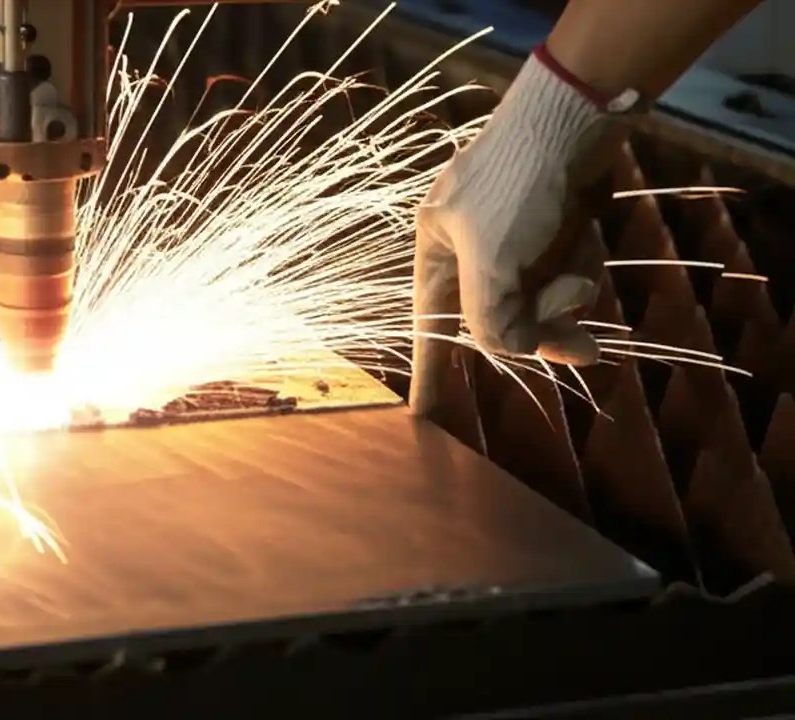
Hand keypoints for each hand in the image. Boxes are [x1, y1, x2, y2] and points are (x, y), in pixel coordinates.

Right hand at [408, 46, 641, 416]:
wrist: (572, 121)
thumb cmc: (515, 187)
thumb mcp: (492, 265)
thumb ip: (491, 321)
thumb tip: (520, 353)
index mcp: (437, 249)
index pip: (429, 324)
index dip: (429, 371)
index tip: (422, 414)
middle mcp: (471, 247)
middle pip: (502, 316)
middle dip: (542, 322)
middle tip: (585, 348)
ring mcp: (515, 238)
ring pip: (541, 296)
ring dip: (567, 288)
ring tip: (578, 261)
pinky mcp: (553, 227)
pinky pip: (565, 270)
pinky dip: (580, 263)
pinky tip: (588, 236)